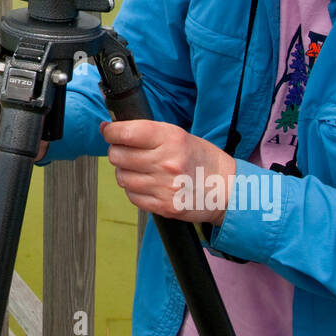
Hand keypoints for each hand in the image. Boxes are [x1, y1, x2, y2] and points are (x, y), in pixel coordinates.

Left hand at [101, 119, 235, 224]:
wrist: (226, 188)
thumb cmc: (200, 159)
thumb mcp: (178, 136)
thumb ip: (146, 132)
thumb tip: (109, 129)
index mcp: (171, 139)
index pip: (126, 133)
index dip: (111, 132)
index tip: (109, 132)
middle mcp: (167, 162)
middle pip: (118, 156)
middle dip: (117, 152)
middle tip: (126, 151)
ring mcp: (165, 186)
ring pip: (122, 177)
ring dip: (125, 172)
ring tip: (139, 169)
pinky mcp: (164, 206)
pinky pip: (132, 196)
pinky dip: (133, 190)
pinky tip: (147, 184)